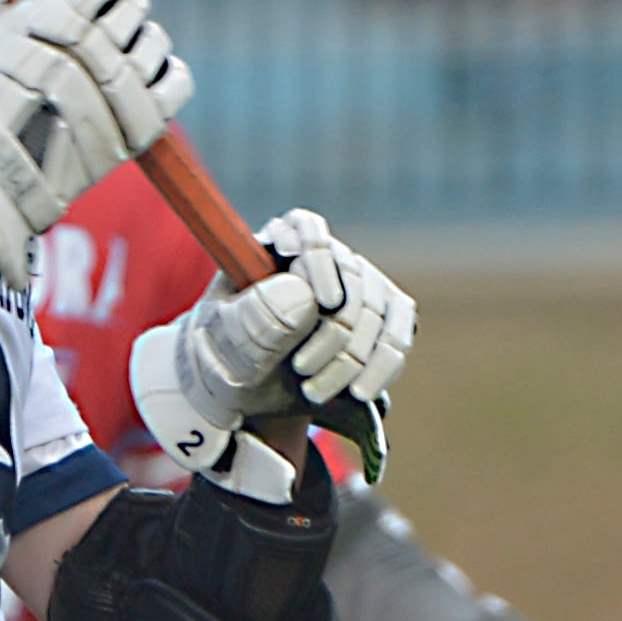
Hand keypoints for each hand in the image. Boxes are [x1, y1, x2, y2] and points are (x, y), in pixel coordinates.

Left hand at [129, 209, 413, 501]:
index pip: (305, 227)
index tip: (325, 302)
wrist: (243, 391)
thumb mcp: (224, 342)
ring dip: (353, 357)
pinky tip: (359, 392)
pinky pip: (397, 334)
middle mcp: (318, 260)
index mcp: (269, 249)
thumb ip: (255, 318)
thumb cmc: (224, 356)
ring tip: (314, 391)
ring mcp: (354, 287)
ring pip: (376, 309)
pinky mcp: (379, 318)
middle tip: (300, 370)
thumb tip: (303, 294)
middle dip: (334, 331)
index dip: (320, 257)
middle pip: (351, 275)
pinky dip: (382, 365)